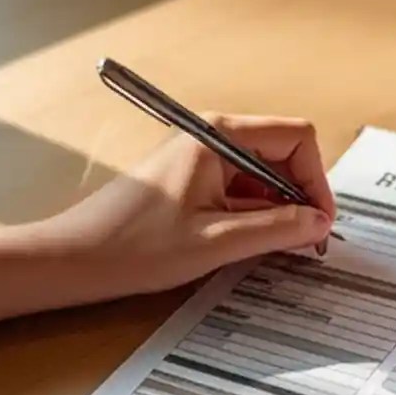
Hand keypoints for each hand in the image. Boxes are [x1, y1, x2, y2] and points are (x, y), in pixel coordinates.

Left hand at [41, 115, 335, 298]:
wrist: (75, 258)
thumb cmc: (134, 246)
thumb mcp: (217, 241)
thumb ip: (276, 229)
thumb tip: (319, 223)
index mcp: (218, 136)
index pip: (297, 137)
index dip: (316, 181)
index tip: (319, 223)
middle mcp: (212, 136)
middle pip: (283, 154)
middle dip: (300, 197)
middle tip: (304, 242)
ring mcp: (201, 156)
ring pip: (264, 175)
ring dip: (277, 210)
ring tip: (272, 248)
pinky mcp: (193, 178)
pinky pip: (241, 188)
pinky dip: (255, 214)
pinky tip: (248, 244)